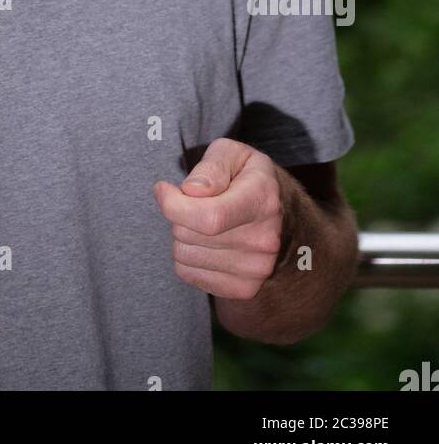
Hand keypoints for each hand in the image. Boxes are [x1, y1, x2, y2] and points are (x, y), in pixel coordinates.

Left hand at [153, 137, 287, 300]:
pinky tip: (206, 242)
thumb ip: (212, 166)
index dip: (173, 204)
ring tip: (202, 222)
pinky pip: (188, 274)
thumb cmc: (247, 178)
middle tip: (194, 203)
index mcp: (263, 201)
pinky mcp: (244, 289)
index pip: (208, 217)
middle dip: (178, 214)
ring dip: (182, 236)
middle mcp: (264, 240)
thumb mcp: (233, 154)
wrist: (280, 217)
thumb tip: (192, 191)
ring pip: (183, 255)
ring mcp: (256, 269)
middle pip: (188, 234)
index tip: (163, 189)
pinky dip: (188, 257)